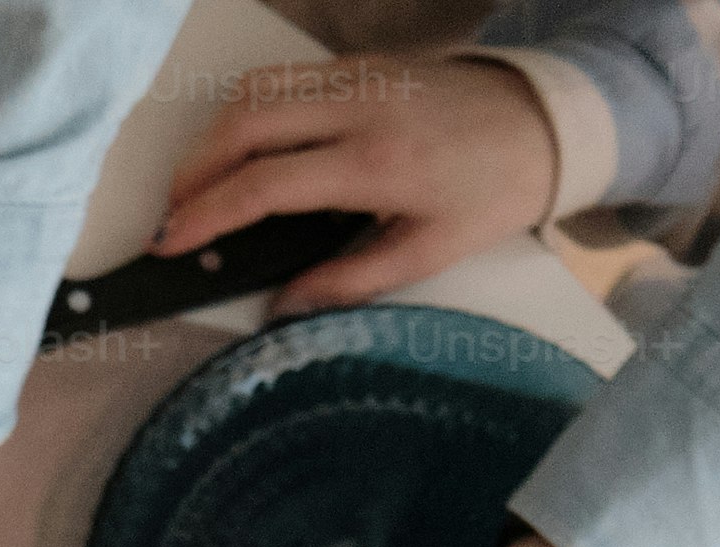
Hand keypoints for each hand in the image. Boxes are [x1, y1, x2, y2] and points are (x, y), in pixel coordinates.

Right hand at [160, 56, 559, 310]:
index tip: (172, 243)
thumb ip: (349, 281)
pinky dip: (245, 111)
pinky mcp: (361, 64)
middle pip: (243, 124)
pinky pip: (282, 77)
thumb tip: (281, 308)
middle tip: (174, 215)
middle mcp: (360, 109)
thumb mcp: (430, 252)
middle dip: (192, 171)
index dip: (207, 215)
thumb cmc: (495, 189)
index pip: (265, 183)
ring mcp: (358, 78)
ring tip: (199, 183)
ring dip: (211, 136)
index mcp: (376, 164)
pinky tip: (242, 149)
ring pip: (254, 90)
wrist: (547, 121)